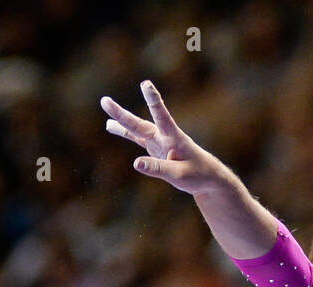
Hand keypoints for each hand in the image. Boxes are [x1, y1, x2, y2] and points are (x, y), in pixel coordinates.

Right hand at [100, 80, 228, 195]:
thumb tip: (135, 163)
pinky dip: (124, 132)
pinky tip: (109, 125)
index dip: (154, 101)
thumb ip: (158, 168)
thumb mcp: (179, 175)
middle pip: (140, 124)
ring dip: (121, 118)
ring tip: (105, 104)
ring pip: (136, 128)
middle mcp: (164, 136)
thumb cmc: (198, 174)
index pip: (162, 116)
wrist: (207, 176)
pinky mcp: (155, 148)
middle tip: (104, 101)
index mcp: (174, 138)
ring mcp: (158, 141)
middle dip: (122, 114)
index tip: (145, 84)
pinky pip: (136, 138)